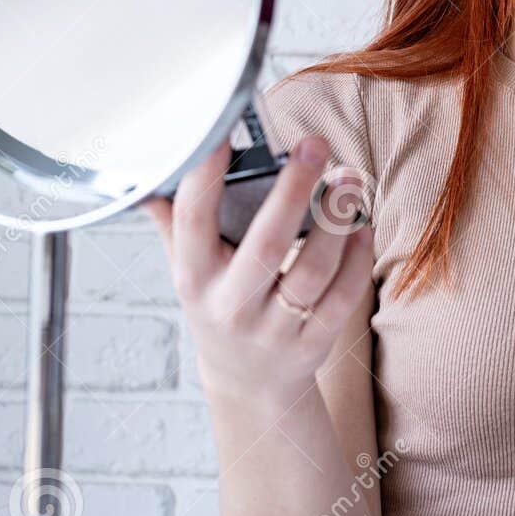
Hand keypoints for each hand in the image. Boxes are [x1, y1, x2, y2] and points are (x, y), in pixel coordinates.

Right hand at [145, 134, 373, 403]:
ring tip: (349, 180)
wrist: (247, 383)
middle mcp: (230, 306)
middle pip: (265, 245)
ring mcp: (272, 331)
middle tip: (315, 145)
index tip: (225, 132)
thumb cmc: (219, 305)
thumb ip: (173, 221)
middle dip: (292, 191)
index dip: (205, 176)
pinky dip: (356, 260)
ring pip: (311, 272)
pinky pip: (341, 299)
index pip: (193, 220)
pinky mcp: (311, 345)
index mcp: (193, 278)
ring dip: (335, 222)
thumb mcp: (188, 270)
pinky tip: (362, 227)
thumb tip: (152, 170)